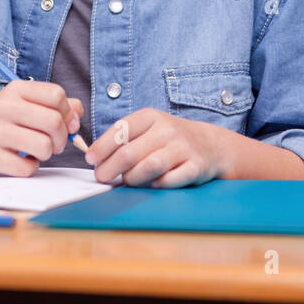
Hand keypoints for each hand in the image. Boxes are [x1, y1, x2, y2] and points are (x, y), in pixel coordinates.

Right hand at [0, 80, 81, 176]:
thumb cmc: (1, 122)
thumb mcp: (24, 104)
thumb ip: (55, 105)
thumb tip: (77, 115)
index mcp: (15, 90)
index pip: (56, 95)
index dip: (67, 112)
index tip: (63, 123)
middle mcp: (3, 107)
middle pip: (54, 122)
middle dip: (61, 138)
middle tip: (54, 144)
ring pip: (44, 146)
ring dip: (47, 154)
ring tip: (36, 152)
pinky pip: (27, 168)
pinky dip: (30, 168)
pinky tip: (20, 161)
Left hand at [85, 108, 227, 187]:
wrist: (211, 145)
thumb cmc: (171, 139)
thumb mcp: (150, 128)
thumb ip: (125, 139)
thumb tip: (95, 158)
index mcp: (151, 117)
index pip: (120, 130)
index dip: (102, 147)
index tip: (91, 159)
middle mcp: (167, 130)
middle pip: (129, 153)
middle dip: (109, 169)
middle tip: (102, 177)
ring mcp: (182, 148)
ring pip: (147, 168)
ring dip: (131, 179)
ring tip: (127, 181)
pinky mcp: (195, 166)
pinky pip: (168, 181)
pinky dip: (156, 185)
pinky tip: (152, 184)